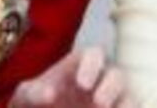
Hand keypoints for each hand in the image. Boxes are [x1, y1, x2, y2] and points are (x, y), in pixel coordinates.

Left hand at [10, 47, 134, 107]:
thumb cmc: (36, 101)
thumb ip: (34, 93)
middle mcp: (101, 79)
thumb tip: (50, 93)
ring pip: (129, 96)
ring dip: (125, 105)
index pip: (95, 54)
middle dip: (111, 87)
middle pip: (117, 75)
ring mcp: (111, 99)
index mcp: (81, 64)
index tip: (82, 84)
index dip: (92, 66)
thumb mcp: (27, 96)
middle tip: (98, 103)